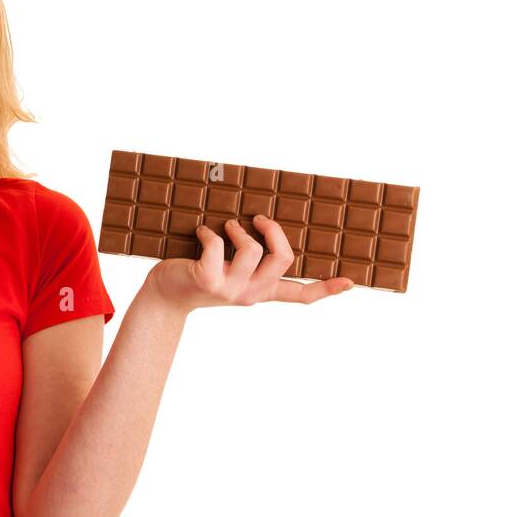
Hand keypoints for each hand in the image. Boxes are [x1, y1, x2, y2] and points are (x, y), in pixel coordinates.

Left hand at [144, 213, 354, 313]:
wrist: (165, 297)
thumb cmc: (199, 276)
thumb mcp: (231, 273)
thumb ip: (251, 260)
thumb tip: (267, 226)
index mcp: (260, 292)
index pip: (299, 296)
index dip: (326, 288)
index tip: (351, 280)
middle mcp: (250, 294)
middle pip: (282, 259)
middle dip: (274, 231)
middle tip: (259, 219)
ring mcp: (229, 290)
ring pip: (251, 250)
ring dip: (239, 229)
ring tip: (227, 226)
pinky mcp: (207, 280)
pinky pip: (217, 246)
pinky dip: (210, 232)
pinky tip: (202, 232)